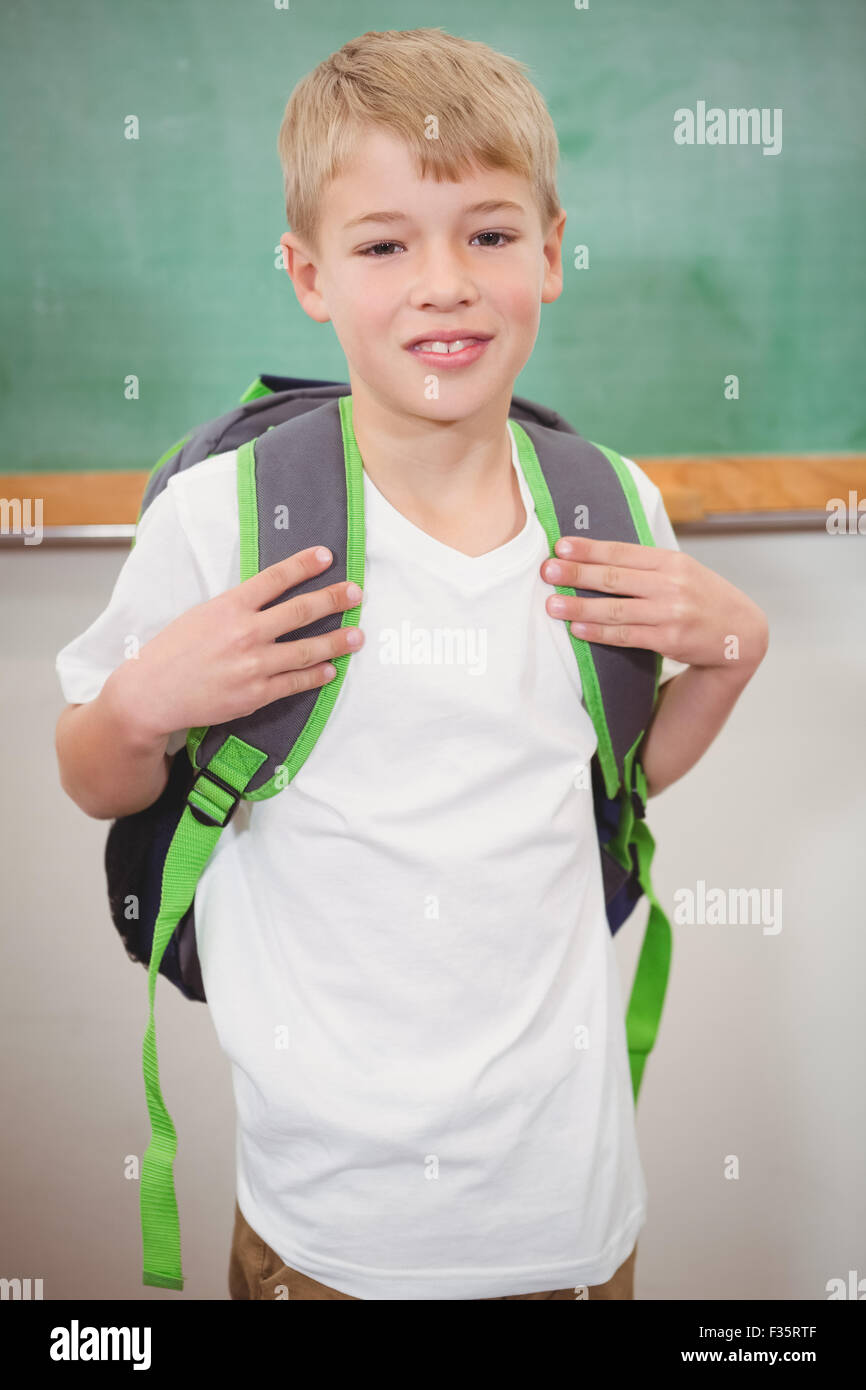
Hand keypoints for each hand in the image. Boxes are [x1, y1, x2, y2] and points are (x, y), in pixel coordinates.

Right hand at [113, 545, 364, 738]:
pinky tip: (331, 670)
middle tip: (356, 593)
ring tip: (357, 635)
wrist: (152, 693)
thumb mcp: (201, 615)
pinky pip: (295, 682)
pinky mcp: (255, 694)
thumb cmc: (173, 652)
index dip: (304, 564)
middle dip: (333, 599)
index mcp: (229, 606)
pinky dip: (316, 675)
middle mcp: (245, 632)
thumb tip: (268, 598)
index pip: (275, 578)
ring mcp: (253, 664)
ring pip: (306, 650)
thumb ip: (235, 607)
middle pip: (300, 610)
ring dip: (336, 641)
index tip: (327, 555)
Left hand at [541, 536, 768, 673]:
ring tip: (552, 605)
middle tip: (547, 571)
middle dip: (576, 573)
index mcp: (671, 560)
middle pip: (614, 577)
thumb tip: (596, 556)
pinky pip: (625, 635)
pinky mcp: (669, 640)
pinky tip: (577, 628)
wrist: (740, 633)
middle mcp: (671, 584)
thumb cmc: (701, 598)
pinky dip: (598, 632)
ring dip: (580, 606)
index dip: (589, 548)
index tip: (561, 546)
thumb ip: (646, 565)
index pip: (622, 551)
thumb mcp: (682, 571)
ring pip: (616, 608)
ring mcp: (670, 612)